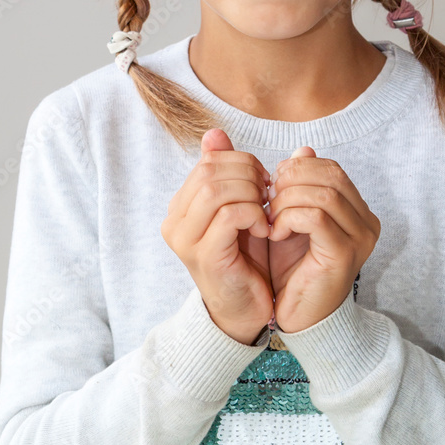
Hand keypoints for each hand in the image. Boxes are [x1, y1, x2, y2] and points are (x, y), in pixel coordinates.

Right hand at [160, 128, 272, 344]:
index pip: (209, 162)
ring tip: (267, 211)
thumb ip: (227, 172)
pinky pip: (230, 215)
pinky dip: (255, 215)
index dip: (242, 162)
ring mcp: (186, 240)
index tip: (264, 180)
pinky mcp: (205, 256)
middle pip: (211, 171)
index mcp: (180, 206)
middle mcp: (174, 221)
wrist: (245, 311)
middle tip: (269, 194)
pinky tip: (266, 229)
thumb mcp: (237, 208)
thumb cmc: (244, 258)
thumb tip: (214, 133)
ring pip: (218, 190)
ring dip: (252, 195)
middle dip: (249, 176)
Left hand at [266, 146, 380, 333]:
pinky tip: (275, 232)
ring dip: (286, 200)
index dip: (298, 168)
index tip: (273, 184)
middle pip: (329, 175)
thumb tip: (302, 150)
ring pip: (322, 194)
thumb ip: (298, 185)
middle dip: (291, 180)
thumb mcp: (291, 218)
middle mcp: (367, 222)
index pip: (330, 168)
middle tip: (268, 198)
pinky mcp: (344, 255)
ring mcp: (360, 239)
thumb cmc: (293, 269)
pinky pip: (316, 218)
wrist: (298, 318)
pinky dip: (289, 218)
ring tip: (270, 218)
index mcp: (358, 210)